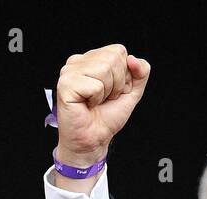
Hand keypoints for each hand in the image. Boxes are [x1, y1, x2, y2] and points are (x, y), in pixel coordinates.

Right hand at [55, 44, 150, 168]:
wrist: (93, 140)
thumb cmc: (107, 117)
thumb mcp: (132, 92)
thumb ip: (141, 72)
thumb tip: (133, 59)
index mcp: (92, 59)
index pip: (119, 51)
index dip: (123, 75)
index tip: (112, 91)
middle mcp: (78, 61)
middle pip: (112, 58)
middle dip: (116, 84)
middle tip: (104, 98)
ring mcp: (69, 71)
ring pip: (104, 69)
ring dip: (106, 92)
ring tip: (95, 101)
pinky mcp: (65, 84)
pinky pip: (95, 85)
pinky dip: (96, 99)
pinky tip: (87, 105)